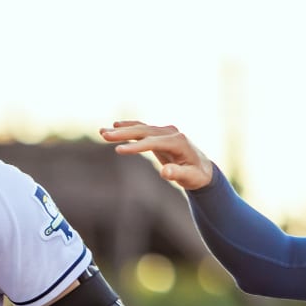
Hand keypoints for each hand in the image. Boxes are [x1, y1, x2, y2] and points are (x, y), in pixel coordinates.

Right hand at [99, 121, 215, 190]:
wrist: (202, 168)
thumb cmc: (196, 175)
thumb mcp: (190, 178)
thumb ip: (178, 174)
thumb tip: (165, 172)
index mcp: (178, 142)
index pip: (152, 142)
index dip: (135, 146)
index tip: (118, 150)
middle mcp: (171, 132)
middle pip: (144, 131)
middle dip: (123, 133)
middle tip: (103, 135)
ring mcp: (165, 131)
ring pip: (140, 128)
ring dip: (121, 129)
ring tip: (102, 132)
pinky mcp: (159, 134)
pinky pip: (141, 129)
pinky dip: (128, 128)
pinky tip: (114, 127)